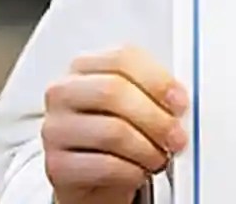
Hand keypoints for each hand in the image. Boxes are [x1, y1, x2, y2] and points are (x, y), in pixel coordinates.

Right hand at [43, 46, 189, 203]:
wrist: (88, 177)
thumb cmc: (114, 134)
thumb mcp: (133, 105)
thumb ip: (153, 93)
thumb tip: (178, 101)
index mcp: (85, 67)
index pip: (122, 58)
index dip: (158, 80)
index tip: (180, 102)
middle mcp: (64, 92)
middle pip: (113, 91)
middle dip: (155, 117)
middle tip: (177, 137)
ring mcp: (55, 128)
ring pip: (112, 131)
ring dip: (147, 149)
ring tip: (159, 158)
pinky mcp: (56, 165)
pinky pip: (104, 166)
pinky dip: (132, 171)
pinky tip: (138, 172)